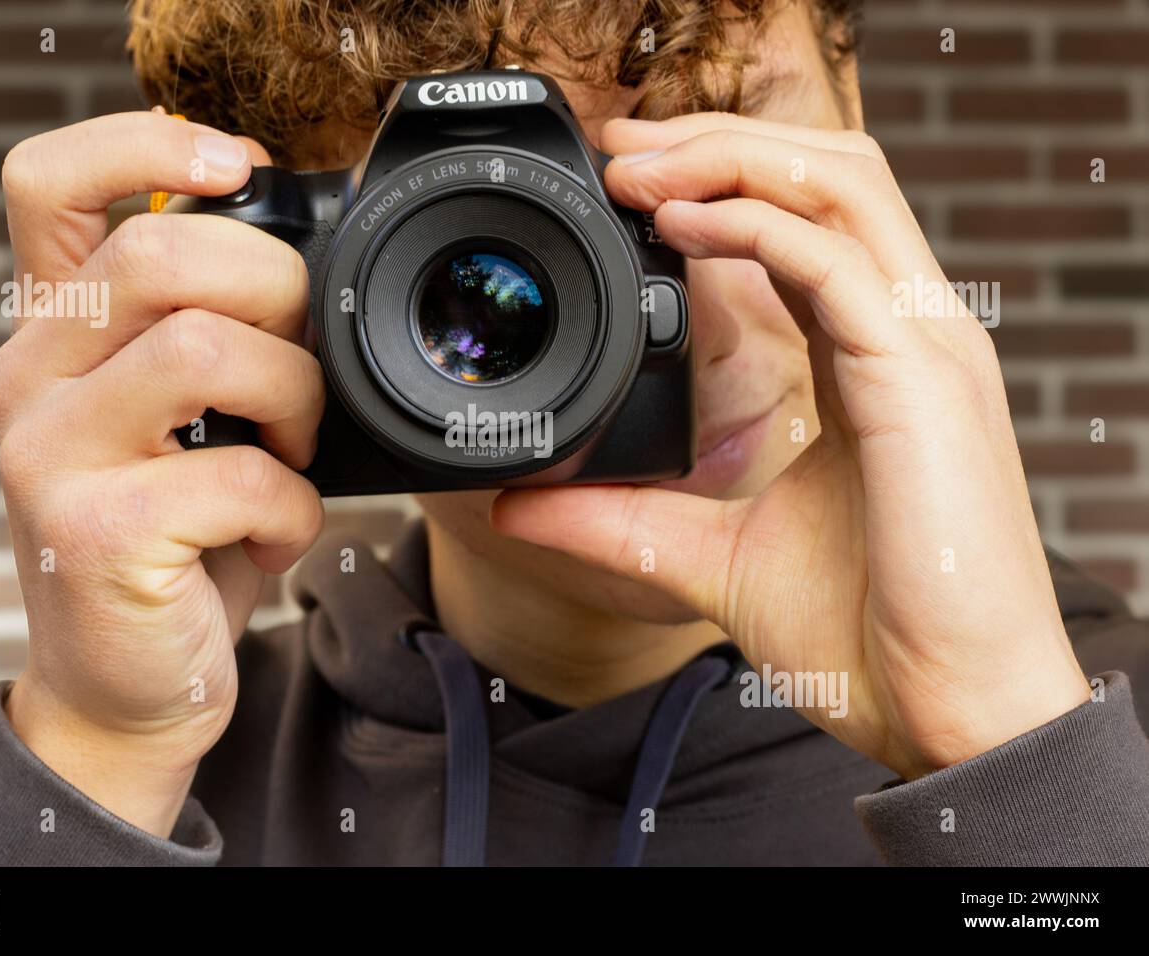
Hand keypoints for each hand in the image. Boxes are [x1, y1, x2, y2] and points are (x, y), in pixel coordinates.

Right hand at [0, 112, 324, 833]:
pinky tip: (272, 535)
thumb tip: (301, 258)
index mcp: (55, 334)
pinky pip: (243, 475)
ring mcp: (48, 455)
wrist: (132, 684)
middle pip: (164, 252)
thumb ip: (206, 333)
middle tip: (299, 368)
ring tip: (291, 453)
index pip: (49, 183)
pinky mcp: (93, 532)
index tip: (241, 167)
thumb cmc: (177, 539)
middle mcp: (29, 378)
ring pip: (211, 348)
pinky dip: (294, 508)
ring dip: (296, 401)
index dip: (144, 143)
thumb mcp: (184, 421)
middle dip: (278, 295)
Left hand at [491, 112, 1089, 780]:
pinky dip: (754, 224)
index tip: (629, 187)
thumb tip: (520, 503)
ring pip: (841, 186)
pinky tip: (677, 227)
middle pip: (828, 175)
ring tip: (638, 166)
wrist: (946, 715)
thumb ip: (621, 522)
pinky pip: (835, 260)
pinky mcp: (923, 378)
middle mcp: (906, 336)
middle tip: (621, 149)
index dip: (722, 188)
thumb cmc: (864, 636)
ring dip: (732, 157)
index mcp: (870, 364)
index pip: (806, 228)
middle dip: (721, 144)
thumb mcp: (710, 560)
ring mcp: (925, 347)